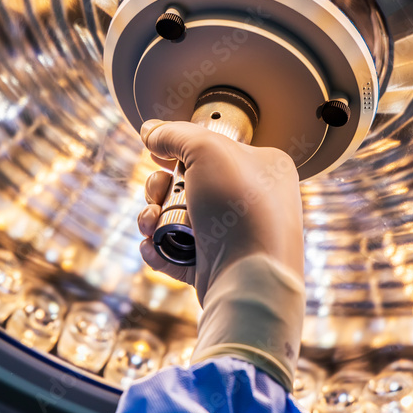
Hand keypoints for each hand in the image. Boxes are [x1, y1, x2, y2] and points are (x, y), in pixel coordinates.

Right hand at [137, 119, 304, 301]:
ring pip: (175, 217)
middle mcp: (248, 199)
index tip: (159, 153)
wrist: (251, 280)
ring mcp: (229, 234)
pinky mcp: (212, 264)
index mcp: (261, 166)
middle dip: (158, 188)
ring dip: (151, 218)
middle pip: (185, 182)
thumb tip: (151, 131)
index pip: (211, 148)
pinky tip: (153, 247)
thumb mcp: (209, 150)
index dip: (179, 150)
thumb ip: (175, 133)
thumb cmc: (242, 211)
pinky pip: (174, 250)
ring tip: (151, 225)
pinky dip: (158, 248)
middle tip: (157, 194)